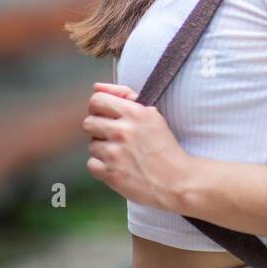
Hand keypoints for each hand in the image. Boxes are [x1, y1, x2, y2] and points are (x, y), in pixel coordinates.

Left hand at [84, 82, 191, 211]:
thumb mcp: (151, 115)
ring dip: (103, 149)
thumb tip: (96, 86)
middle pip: (88, 123)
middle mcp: (123, 131)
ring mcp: (115, 153)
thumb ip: (124, 96)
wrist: (178, 181)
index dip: (99, 108)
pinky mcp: (111, 174)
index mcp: (135, 113)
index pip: (96, 100)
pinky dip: (102, 167)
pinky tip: (119, 167)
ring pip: (91, 145)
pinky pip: (91, 164)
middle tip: (115, 137)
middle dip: (99, 130)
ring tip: (122, 154)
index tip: (107, 117)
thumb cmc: (165, 147)